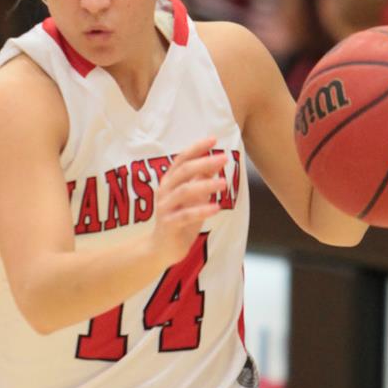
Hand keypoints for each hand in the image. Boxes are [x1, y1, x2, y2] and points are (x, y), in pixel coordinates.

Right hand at [149, 137, 227, 265]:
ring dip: (206, 185)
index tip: (213, 139)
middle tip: (224, 158)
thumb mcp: (193, 197)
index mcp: (169, 181)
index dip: (196, 148)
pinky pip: (186, 215)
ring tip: (224, 183)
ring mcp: (165, 207)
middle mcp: (165, 191)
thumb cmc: (179, 218)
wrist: (162, 247)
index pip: (182, 159)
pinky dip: (202, 210)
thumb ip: (201, 180)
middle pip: (184, 171)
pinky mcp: (169, 224)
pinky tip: (217, 207)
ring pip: (185, 191)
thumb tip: (217, 162)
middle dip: (204, 163)